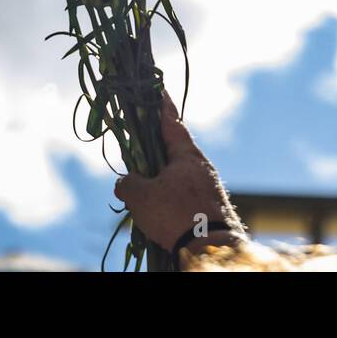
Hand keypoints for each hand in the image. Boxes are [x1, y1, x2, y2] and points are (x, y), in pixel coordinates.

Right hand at [113, 92, 243, 255]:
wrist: (210, 248)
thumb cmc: (176, 215)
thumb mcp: (141, 197)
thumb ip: (128, 183)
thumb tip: (126, 182)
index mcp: (187, 155)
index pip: (171, 122)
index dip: (161, 106)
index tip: (159, 89)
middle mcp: (201, 166)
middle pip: (173, 150)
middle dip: (153, 152)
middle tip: (136, 152)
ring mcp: (208, 187)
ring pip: (178, 176)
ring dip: (161, 181)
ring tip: (143, 195)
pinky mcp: (210, 206)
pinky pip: (185, 195)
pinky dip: (170, 198)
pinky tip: (159, 213)